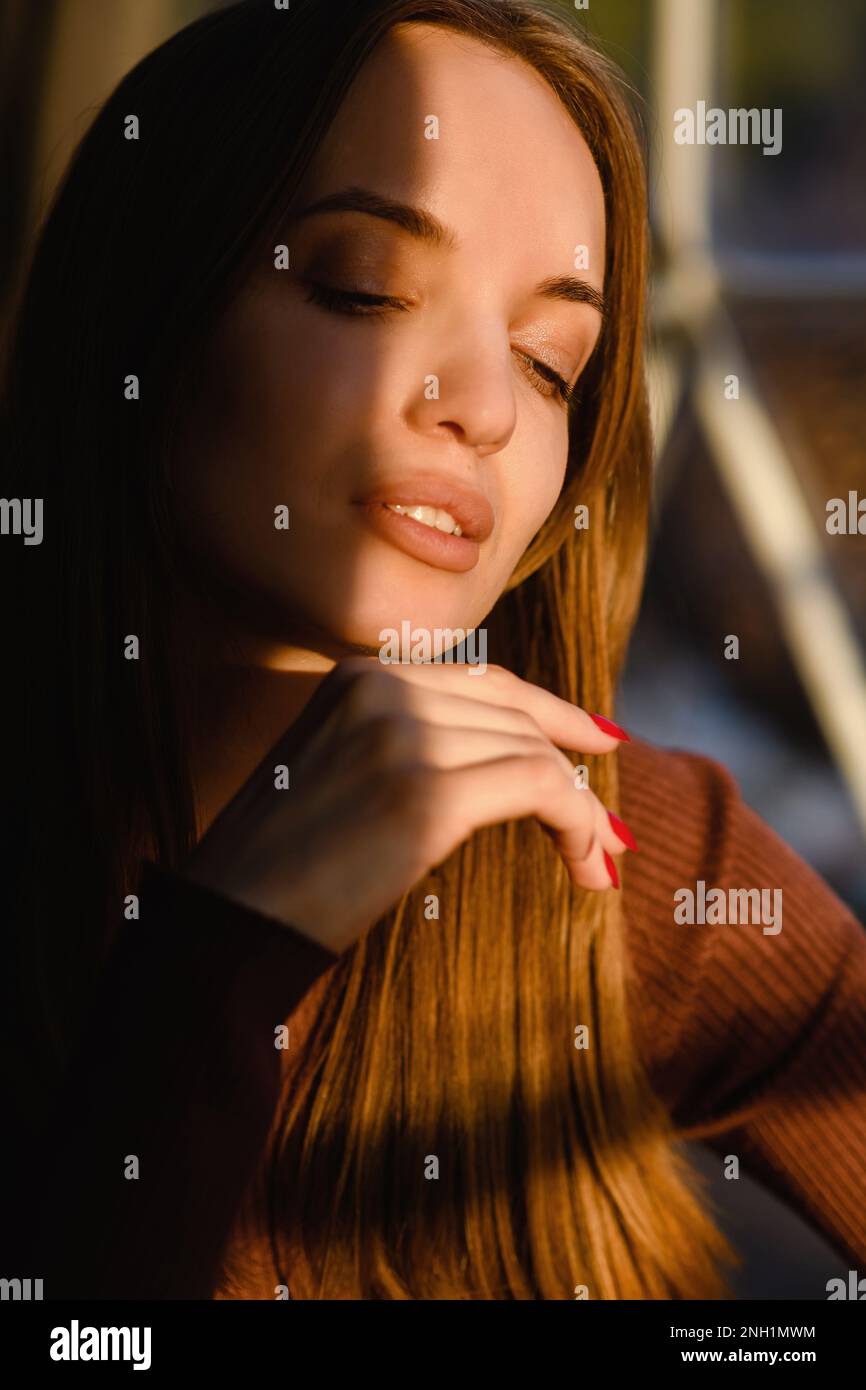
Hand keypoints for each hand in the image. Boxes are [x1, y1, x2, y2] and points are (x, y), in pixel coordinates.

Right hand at [181, 657, 633, 953]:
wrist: (226, 924)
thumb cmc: (279, 867)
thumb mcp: (335, 772)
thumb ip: (403, 742)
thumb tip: (504, 763)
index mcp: (358, 676)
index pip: (485, 682)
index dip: (553, 712)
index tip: (600, 741)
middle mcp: (384, 690)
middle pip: (518, 718)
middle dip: (576, 771)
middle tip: (610, 833)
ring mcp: (404, 737)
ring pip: (536, 754)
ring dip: (582, 812)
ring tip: (597, 864)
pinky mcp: (426, 795)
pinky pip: (540, 789)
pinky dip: (577, 824)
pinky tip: (586, 866)